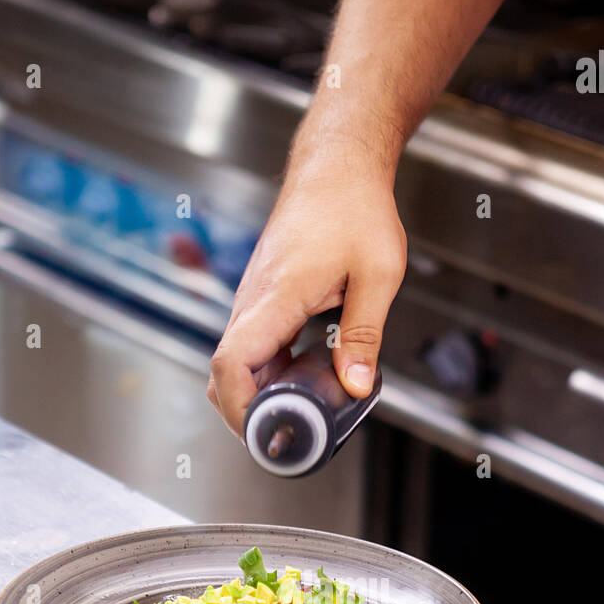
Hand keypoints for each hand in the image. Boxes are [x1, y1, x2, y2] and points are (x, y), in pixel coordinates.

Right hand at [207, 156, 406, 434]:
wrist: (337, 165)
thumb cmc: (355, 207)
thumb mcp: (378, 275)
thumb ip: (364, 336)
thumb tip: (354, 387)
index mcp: (277, 296)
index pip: (231, 364)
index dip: (239, 408)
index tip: (263, 433)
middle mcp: (254, 300)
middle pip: (225, 373)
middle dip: (247, 414)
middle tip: (287, 438)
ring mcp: (254, 299)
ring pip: (238, 362)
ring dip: (260, 393)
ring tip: (302, 413)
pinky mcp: (262, 298)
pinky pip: (253, 346)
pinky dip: (269, 372)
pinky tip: (303, 379)